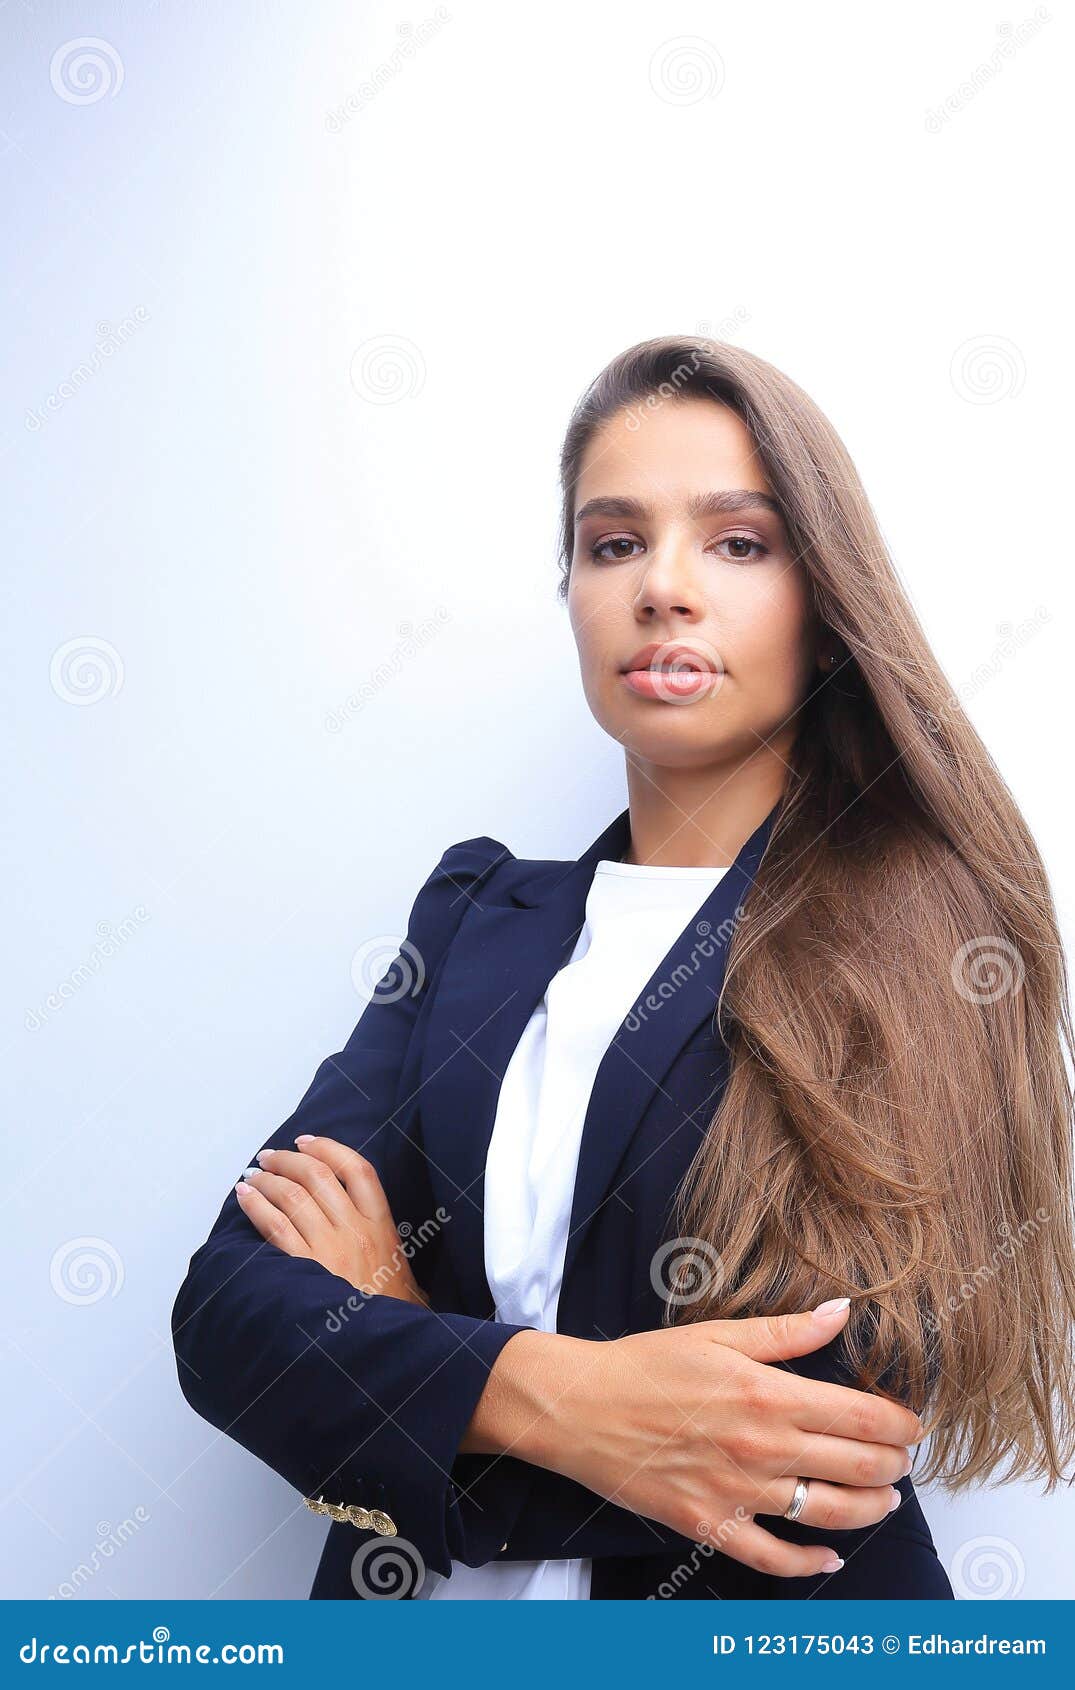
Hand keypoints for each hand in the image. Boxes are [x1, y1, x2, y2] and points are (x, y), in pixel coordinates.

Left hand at [235, 1135, 429, 1307]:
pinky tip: (245, 1197)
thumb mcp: (400, 1266)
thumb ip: (381, 1237)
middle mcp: (355, 1231)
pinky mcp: (305, 1270)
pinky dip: (256, 1205)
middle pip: (317, 1176)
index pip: (357, 1170)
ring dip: (268, 1179)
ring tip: (253, 1176)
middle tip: (270, 1157)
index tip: (307, 1142)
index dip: (329, 1148)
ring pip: (293, 1196)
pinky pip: (275, 1226)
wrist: (387, 1347)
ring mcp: (329, 1250)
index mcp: (381, 1226)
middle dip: (288, 1160)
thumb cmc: (391, 1312)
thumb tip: (362, 1217)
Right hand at [503, 1301, 921, 1579]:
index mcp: (768, 1394)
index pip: (860, 1416)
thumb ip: (786, 1331)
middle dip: (894, 1464)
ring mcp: (738, 1491)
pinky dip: (808, 1563)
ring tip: (885, 1500)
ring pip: (828, 1512)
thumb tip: (841, 1311)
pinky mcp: (711, 1524)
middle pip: (857, 1466)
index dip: (899, 1423)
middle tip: (905, 1459)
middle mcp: (762, 1447)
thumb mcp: (717, 1333)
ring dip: (869, 1509)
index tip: (913, 1423)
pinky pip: (773, 1556)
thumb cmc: (645, 1365)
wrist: (581, 1407)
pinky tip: (831, 1557)